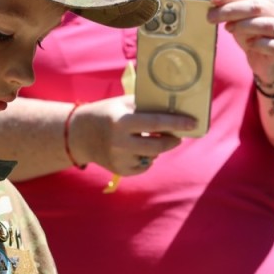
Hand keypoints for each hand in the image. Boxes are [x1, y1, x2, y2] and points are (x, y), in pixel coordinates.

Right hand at [71, 94, 190, 175]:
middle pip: (158, 145)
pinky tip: (136, 149)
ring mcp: (120, 159)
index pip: (155, 123)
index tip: (193, 123)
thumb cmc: (107, 114)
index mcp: (122, 122)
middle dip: (172, 140)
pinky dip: (146, 157)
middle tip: (178, 136)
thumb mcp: (123, 103)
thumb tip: (174, 107)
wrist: (80, 135)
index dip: (176, 123)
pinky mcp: (120, 171)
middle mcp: (120, 143)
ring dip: (157, 147)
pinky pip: (145, 166)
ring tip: (146, 138)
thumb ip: (146, 105)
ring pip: (153, 156)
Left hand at [207, 0, 273, 85]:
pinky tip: (248, 44)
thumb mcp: (241, 19)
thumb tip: (211, 2)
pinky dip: (257, 43)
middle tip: (211, 16)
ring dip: (244, 25)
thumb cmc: (254, 34)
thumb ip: (231, 9)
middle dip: (231, 10)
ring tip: (227, 28)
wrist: (270, 59)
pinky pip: (270, 45)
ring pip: (266, 24)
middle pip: (256, 7)